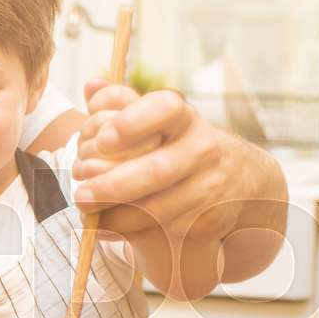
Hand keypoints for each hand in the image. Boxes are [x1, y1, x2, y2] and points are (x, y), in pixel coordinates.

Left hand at [71, 81, 240, 241]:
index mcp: (184, 118)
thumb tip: (90, 86)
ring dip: (116, 214)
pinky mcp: (207, 219)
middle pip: (157, 170)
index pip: (164, 109)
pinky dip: (128, 230)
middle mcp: (202, 149)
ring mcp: (209, 187)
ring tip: (86, 212)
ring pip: (157, 208)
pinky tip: (104, 227)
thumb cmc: (179, 142)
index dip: (132, 122)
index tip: (102, 139)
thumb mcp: (157, 118)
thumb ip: (120, 102)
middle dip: (114, 185)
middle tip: (80, 194)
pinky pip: (162, 230)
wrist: (238, 178)